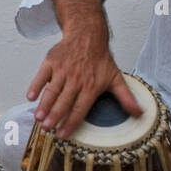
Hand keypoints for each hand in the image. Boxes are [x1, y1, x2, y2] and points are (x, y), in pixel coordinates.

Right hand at [26, 32, 142, 139]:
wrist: (88, 35)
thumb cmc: (101, 59)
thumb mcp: (115, 78)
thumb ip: (125, 98)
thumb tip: (140, 113)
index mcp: (91, 86)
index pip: (80, 108)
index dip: (71, 123)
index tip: (63, 135)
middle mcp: (76, 79)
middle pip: (64, 102)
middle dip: (55, 117)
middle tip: (47, 129)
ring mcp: (62, 70)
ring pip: (52, 91)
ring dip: (44, 105)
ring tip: (38, 118)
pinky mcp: (51, 61)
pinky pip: (41, 75)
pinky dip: (35, 85)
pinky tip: (30, 96)